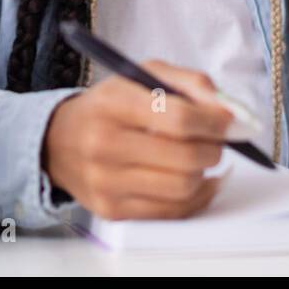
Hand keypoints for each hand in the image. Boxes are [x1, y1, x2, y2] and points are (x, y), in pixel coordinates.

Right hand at [42, 60, 233, 219]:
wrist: (57, 141)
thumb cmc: (109, 106)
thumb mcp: (141, 75)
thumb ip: (189, 83)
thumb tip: (229, 110)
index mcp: (113, 103)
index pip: (179, 118)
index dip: (215, 122)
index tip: (230, 121)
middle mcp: (105, 144)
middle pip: (185, 157)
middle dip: (215, 149)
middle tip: (219, 141)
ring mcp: (107, 182)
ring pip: (182, 187)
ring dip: (205, 173)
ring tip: (200, 158)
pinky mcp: (112, 210)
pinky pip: (172, 212)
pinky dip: (196, 196)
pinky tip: (197, 180)